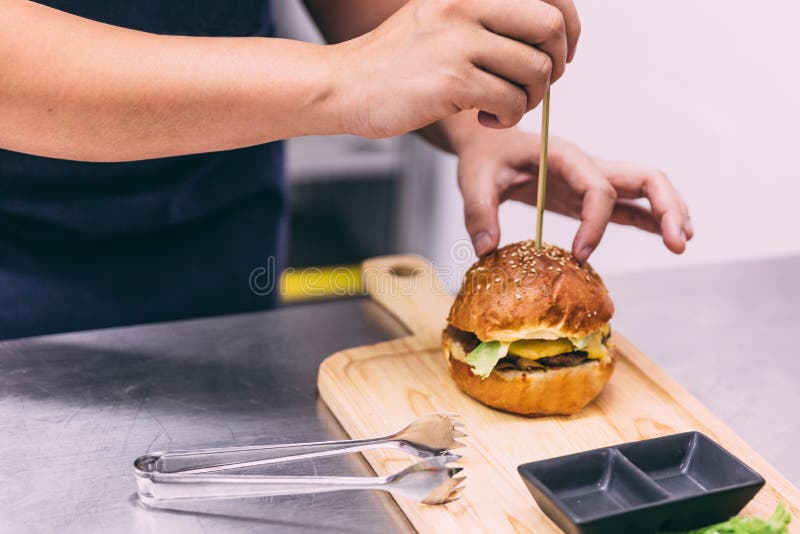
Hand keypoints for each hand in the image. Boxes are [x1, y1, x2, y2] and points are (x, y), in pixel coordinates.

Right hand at [332, 0, 579, 137]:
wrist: (344, 85)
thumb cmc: (397, 60)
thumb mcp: (442, 17)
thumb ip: (489, 16)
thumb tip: (550, 34)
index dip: (569, 27)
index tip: (560, 54)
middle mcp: (465, 3)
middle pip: (550, 28)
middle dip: (555, 65)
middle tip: (534, 86)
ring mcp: (457, 41)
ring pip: (534, 70)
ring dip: (529, 99)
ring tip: (502, 106)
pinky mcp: (450, 81)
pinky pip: (510, 101)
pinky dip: (507, 117)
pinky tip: (485, 117)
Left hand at [455, 127, 692, 261]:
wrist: (485, 143)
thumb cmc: (483, 156)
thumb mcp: (473, 180)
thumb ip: (479, 212)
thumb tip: (487, 250)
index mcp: (564, 157)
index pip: (598, 188)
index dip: (595, 223)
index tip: (580, 254)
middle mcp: (587, 166)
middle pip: (645, 178)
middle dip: (666, 208)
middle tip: (677, 243)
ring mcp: (592, 180)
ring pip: (645, 189)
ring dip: (668, 213)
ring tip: (681, 244)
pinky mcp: (588, 196)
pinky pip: (628, 206)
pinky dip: (650, 221)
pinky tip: (666, 240)